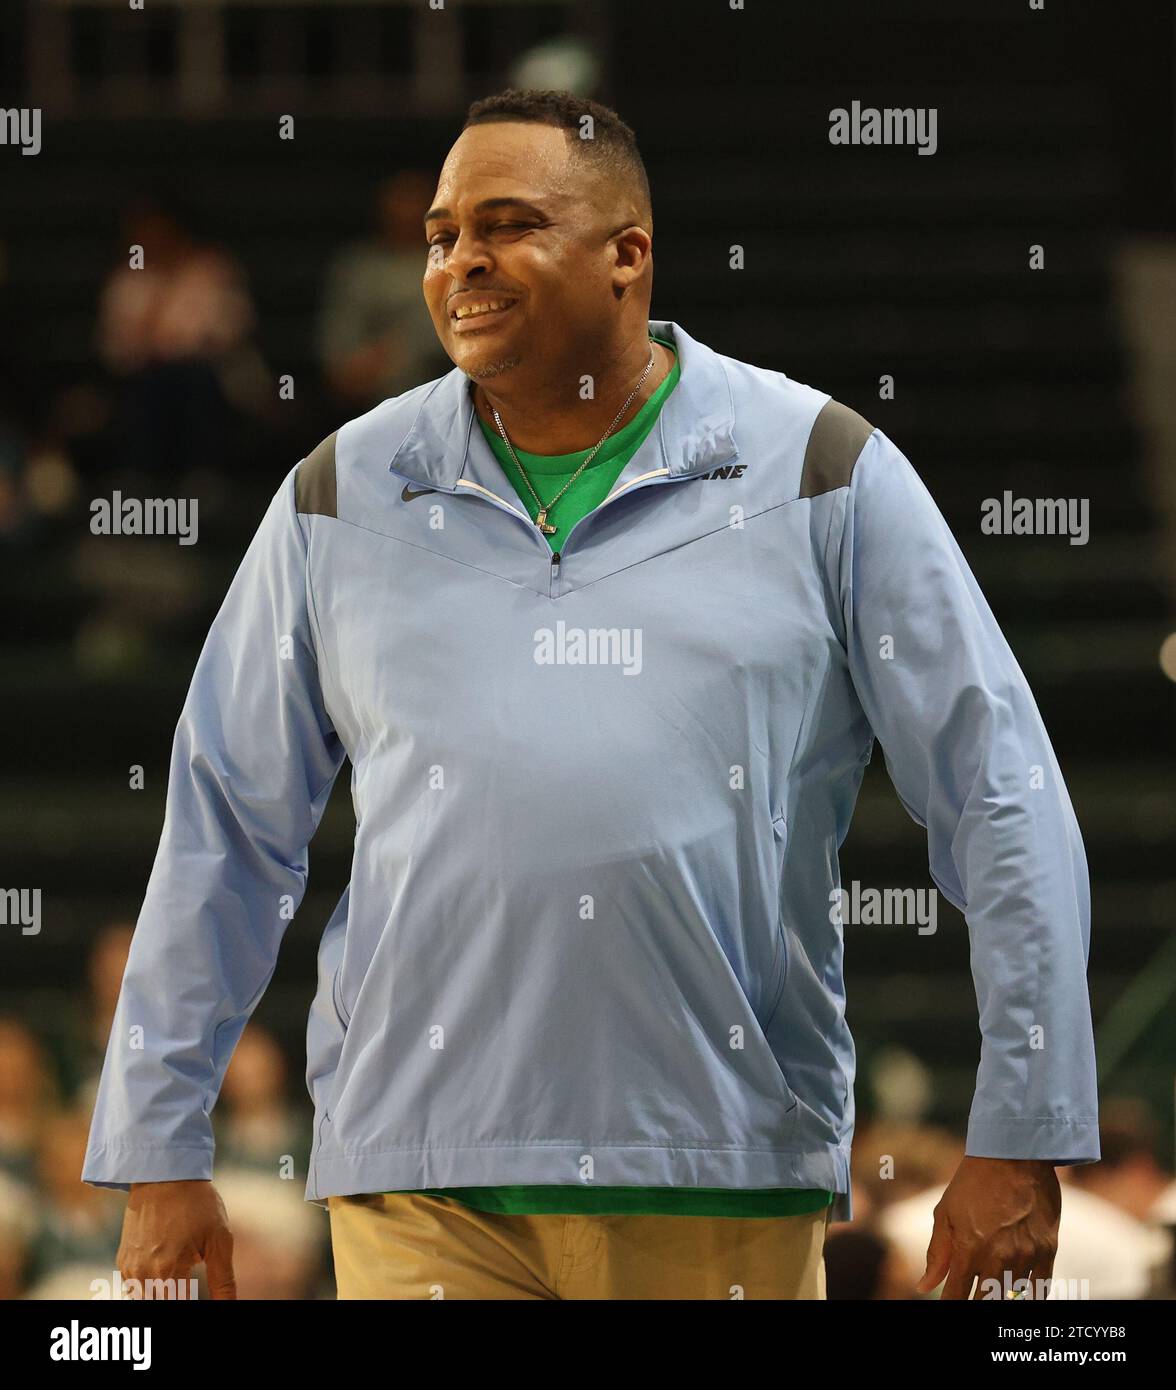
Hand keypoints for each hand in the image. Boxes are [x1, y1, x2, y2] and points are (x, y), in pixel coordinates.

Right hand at [117, 1179, 235, 1299]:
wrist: (163, 1175)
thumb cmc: (197, 1205)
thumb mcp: (220, 1240)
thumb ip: (224, 1281)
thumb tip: (230, 1306)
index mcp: (169, 1272)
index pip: (178, 1311)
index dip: (192, 1310)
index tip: (196, 1294)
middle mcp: (144, 1275)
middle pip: (160, 1307)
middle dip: (177, 1300)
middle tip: (190, 1284)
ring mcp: (130, 1270)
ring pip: (145, 1301)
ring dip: (163, 1297)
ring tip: (180, 1282)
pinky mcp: (123, 1262)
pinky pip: (134, 1290)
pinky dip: (149, 1290)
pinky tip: (165, 1276)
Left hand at [916, 1156, 1059, 1299]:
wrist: (1013, 1155)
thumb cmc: (973, 1182)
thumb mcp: (946, 1213)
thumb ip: (938, 1253)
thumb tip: (923, 1286)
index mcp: (969, 1249)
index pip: (957, 1295)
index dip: (951, 1305)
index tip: (948, 1305)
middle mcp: (998, 1257)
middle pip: (985, 1301)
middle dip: (976, 1301)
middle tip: (971, 1294)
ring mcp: (1025, 1256)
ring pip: (1011, 1296)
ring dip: (1000, 1295)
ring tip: (992, 1286)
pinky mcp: (1047, 1251)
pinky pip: (1040, 1289)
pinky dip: (1028, 1295)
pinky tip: (1018, 1292)